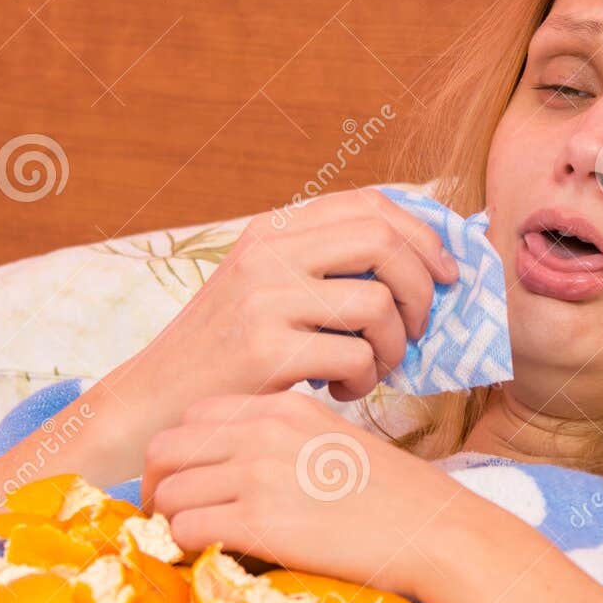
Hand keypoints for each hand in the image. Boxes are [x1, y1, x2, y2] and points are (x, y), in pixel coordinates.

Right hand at [116, 189, 459, 428]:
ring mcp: (265, 298)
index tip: (447, 273)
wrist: (156, 399)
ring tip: (375, 367)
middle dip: (422, 287)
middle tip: (421, 328)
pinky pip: (356, 355)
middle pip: (384, 241)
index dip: (423, 235)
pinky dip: (366, 378)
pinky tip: (344, 390)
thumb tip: (422, 266)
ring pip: (378, 303)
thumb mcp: (267, 288)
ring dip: (396, 345)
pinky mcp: (266, 350)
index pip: (370, 203)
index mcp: (274, 229)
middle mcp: (268, 252)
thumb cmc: (228, 350)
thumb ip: (326, 267)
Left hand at [140, 391, 489, 596]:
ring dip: (169, 522)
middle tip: (168, 515)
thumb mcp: (335, 441)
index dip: (181, 453)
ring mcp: (258, 475)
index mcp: (281, 407)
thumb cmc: (395, 495)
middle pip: (165, 449)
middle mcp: (261, 433)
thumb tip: (242, 467)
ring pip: (168, 493)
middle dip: (156, 484)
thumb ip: (285, 440)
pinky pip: (185, 530)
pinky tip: (208, 558)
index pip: (195, 416)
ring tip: (189, 543)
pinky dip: (185, 548)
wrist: (433, 530)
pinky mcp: (260, 522)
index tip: (187, 482)